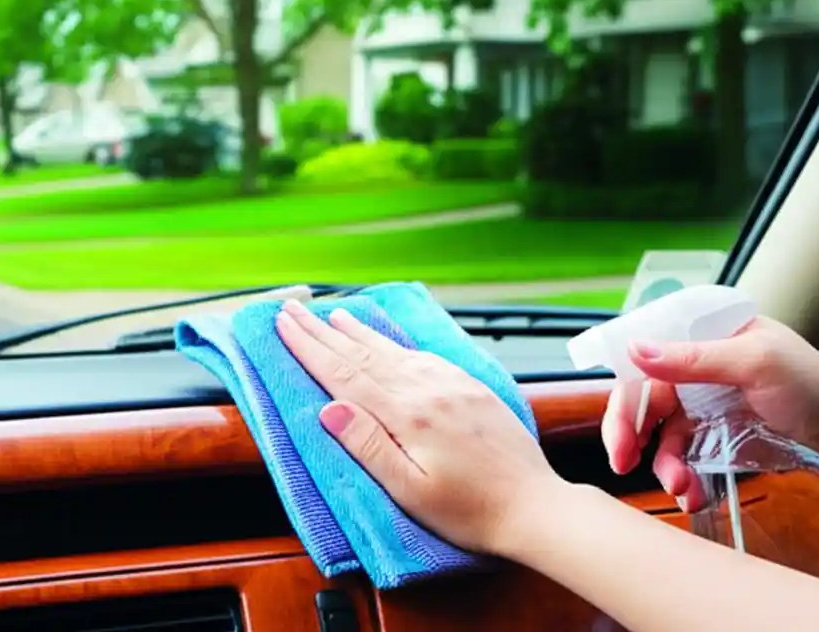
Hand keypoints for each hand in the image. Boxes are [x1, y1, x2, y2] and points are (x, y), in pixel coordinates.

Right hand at [274, 299, 562, 556]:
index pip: (345, 374)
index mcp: (408, 414)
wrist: (535, 506)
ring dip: (359, 331)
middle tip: (293, 308)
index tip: (284, 324)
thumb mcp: (410, 490)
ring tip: (335, 314)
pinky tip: (388, 341)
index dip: (310, 347)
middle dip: (324, 331)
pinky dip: (396, 342)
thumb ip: (369, 446)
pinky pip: (423, 355)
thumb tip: (329, 408)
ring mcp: (452, 385)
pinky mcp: (470, 388)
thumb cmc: (471, 511)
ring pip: (393, 350)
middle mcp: (428, 390)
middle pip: (363, 354)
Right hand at [602, 316, 818, 510]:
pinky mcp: (710, 437)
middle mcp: (693, 369)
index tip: (619, 430)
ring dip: (662, 464)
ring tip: (681, 487)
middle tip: (623, 463)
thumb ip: (694, 358)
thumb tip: (635, 350)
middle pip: (642, 400)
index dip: (624, 393)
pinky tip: (692, 493)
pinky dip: (682, 478)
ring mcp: (700, 405)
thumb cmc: (814, 384)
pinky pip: (681, 458)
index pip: (643, 359)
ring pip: (659, 435)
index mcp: (699, 337)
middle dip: (630, 435)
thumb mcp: (755, 361)